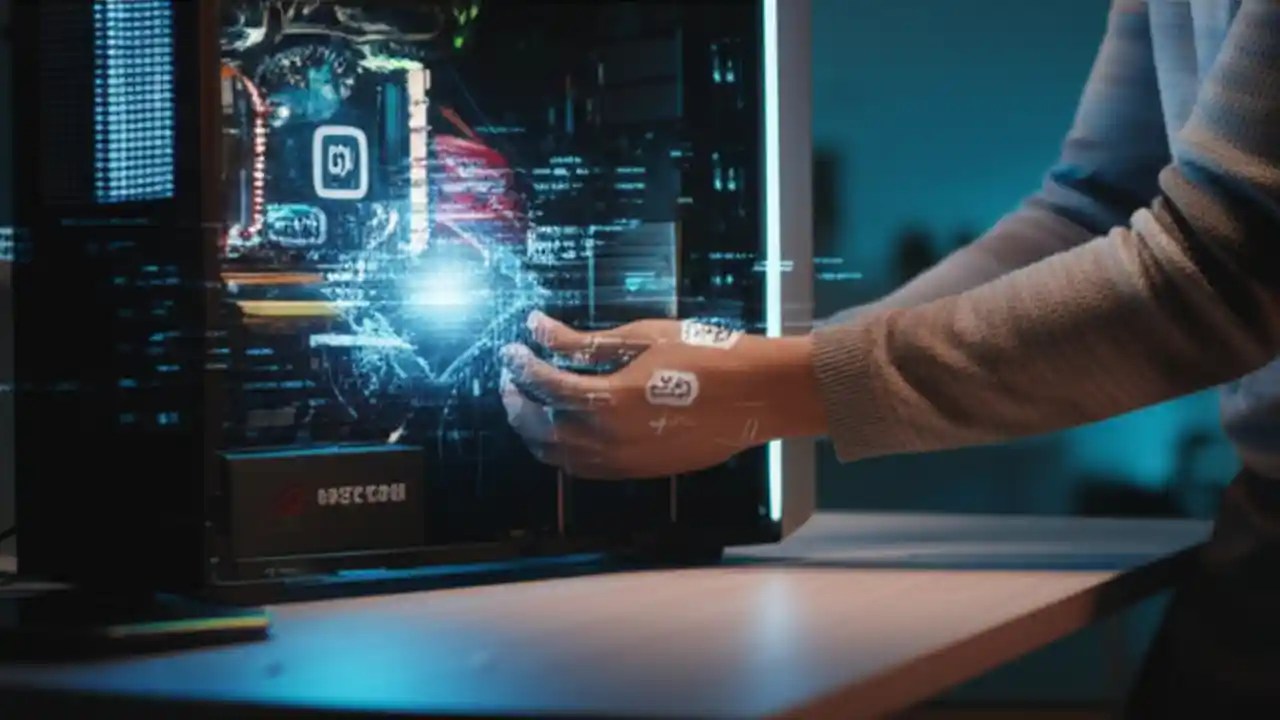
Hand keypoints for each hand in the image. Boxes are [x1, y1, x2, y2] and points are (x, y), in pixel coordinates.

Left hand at [498, 311, 823, 478]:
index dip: (522, 364)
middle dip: (518, 402)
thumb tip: (539, 328)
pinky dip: (562, 451)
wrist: (758, 395)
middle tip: (511, 378)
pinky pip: (585, 469)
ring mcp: (626, 462)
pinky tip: (563, 428)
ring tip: (528, 403)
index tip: (513, 346)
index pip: (546, 385)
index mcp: (611, 401)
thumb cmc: (708, 355)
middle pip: (542, 428)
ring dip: (535, 431)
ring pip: (559, 456)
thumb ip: (586, 340)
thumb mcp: (643, 336)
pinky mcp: (640, 471)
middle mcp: (612, 440)